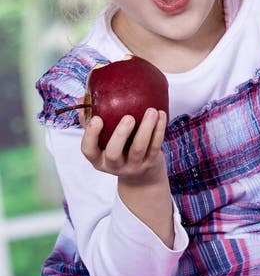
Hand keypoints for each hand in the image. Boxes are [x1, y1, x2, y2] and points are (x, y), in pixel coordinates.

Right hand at [81, 108, 173, 245]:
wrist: (141, 177)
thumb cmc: (118, 148)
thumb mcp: (103, 140)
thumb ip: (91, 120)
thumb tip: (82, 98)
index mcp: (98, 158)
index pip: (88, 150)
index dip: (90, 135)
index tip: (97, 118)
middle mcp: (114, 165)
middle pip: (113, 153)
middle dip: (120, 134)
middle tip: (129, 117)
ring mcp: (133, 166)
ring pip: (138, 149)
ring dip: (146, 128)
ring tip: (152, 111)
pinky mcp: (150, 163)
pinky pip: (155, 146)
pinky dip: (159, 130)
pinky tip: (161, 115)